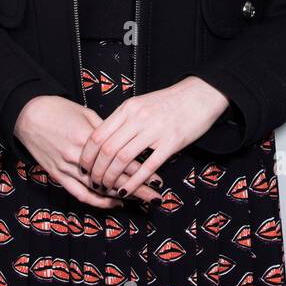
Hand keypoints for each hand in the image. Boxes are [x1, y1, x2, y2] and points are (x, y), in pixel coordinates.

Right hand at [14, 95, 160, 206]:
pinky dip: (98, 200)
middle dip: (138, 187)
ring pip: (100, 188)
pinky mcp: (57, 175)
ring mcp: (67, 167)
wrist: (28, 115)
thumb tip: (127, 140)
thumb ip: (107, 130)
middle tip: (156, 195)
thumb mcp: (86, 114)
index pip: (123, 158)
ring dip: (122, 195)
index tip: (158, 177)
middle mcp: (79, 156)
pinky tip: (114, 202)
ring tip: (141, 202)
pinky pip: (80, 193)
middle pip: (115, 176)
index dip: (142, 169)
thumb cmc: (59, 110)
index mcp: (90, 137)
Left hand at [78, 78, 230, 197]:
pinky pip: (148, 166)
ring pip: (123, 159)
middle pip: (107, 149)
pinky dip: (134, 182)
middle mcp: (138, 118)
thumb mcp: (142, 103)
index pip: (98, 134)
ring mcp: (155, 130)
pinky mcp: (171, 142)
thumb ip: (124, 119)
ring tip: (107, 188)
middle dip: (97, 170)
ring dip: (112, 178)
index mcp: (128, 108)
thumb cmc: (171, 101)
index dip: (87, 155)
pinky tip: (128, 191)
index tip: (84, 167)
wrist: (201, 94)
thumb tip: (106, 137)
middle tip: (93, 182)